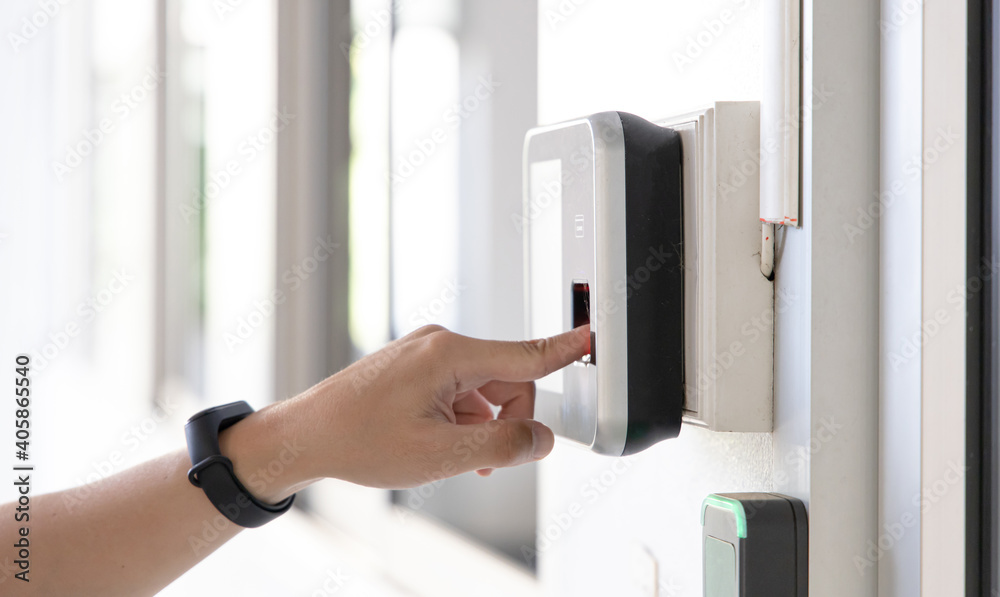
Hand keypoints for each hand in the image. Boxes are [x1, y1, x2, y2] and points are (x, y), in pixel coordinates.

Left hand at [221, 325, 590, 497]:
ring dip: (482, 424)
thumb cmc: (358, 439)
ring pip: (485, 389)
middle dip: (506, 421)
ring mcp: (427, 354)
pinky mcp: (418, 366)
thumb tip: (541, 439)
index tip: (593, 336)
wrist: (306, 436)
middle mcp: (440, 345)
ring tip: (450, 453)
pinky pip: (462, 389)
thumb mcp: (439, 454)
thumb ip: (501, 445)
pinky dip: (463, 418)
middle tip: (485, 457)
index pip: (526, 354)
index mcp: (449, 354)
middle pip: (508, 381)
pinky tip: (441, 442)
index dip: (565, 350)